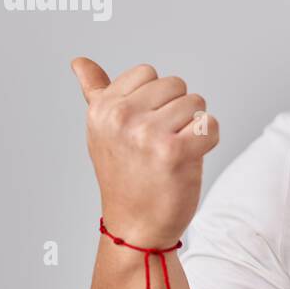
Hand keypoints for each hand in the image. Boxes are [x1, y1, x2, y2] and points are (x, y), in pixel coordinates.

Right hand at [70, 58, 218, 247]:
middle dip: (177, 112)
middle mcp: (120, 117)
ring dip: (193, 127)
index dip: (156, 100)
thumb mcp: (102, 130)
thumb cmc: (124, 176)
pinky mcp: (174, 152)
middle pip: (176, 85)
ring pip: (196, 103)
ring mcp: (147, 134)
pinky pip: (210, 125)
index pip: (148, 73)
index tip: (144, 128)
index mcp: (102, 107)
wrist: (136, 227)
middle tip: (160, 145)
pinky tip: (189, 159)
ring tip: (173, 153)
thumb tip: (79, 62)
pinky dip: (209, 141)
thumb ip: (96, 92)